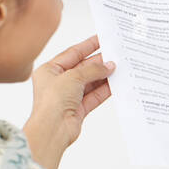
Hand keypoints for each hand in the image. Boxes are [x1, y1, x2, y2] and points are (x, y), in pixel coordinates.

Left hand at [22, 35, 114, 168]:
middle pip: (83, 68)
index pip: (72, 54)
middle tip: (115, 55)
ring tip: (119, 68)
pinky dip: (105, 90)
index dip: (88, 46)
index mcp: (49, 71)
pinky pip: (95, 96)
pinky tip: (116, 84)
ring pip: (91, 82)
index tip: (101, 39)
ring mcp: (69, 96)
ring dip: (104, 76)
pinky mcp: (78, 108)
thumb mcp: (73, 77)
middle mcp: (58, 83)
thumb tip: (108, 65)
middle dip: (99, 63)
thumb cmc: (52, 102)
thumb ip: (93, 69)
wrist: (52, 129)